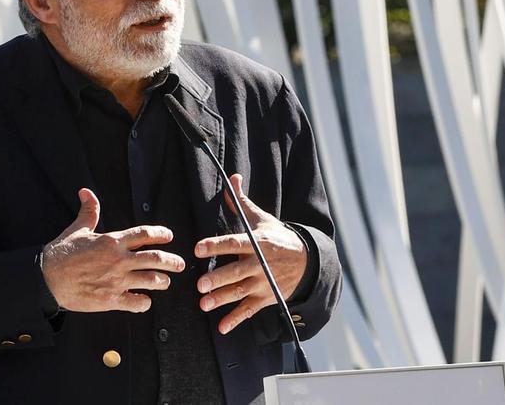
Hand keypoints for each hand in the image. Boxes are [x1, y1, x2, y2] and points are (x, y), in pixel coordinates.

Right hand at [40, 188, 184, 313]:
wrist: (49, 278)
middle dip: (171, 261)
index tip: (170, 236)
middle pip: (154, 258)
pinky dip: (144, 302)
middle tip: (180, 264)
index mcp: (112, 241)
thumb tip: (86, 191)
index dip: (160, 234)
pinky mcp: (111, 300)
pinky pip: (136, 303)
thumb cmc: (62, 253)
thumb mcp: (78, 229)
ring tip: (167, 282)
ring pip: (150, 280)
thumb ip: (89, 211)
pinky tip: (146, 301)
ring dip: (162, 281)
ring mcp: (116, 281)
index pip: (144, 234)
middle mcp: (118, 260)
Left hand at [194, 173, 307, 333]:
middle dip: (218, 279)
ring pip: (240, 292)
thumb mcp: (262, 219)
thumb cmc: (278, 237)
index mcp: (256, 242)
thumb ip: (242, 203)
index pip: (233, 242)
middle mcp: (259, 264)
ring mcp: (263, 283)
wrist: (306, 262)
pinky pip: (249, 311)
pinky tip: (222, 327)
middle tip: (200, 285)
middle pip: (236, 272)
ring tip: (204, 304)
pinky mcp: (266, 299)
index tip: (198, 248)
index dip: (216, 245)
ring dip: (222, 300)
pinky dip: (236, 320)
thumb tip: (233, 178)